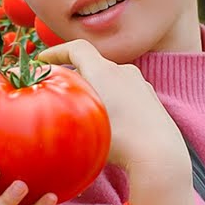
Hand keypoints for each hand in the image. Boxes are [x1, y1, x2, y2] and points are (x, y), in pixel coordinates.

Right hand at [37, 39, 195, 204]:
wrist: (161, 156)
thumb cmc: (120, 142)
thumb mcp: (82, 126)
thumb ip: (60, 112)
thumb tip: (42, 110)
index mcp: (105, 71)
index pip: (77, 48)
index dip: (57, 52)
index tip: (42, 61)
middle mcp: (124, 71)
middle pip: (92, 64)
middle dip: (73, 73)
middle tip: (58, 90)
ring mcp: (141, 84)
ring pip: (109, 78)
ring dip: (93, 86)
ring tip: (82, 108)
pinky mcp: (151, 99)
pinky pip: (124, 90)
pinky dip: (110, 97)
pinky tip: (107, 119)